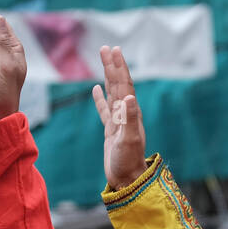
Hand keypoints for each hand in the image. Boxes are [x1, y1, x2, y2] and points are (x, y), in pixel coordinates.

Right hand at [91, 46, 146, 189]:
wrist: (127, 180)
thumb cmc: (129, 162)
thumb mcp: (129, 140)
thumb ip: (129, 119)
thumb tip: (129, 98)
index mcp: (130, 113)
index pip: (124, 85)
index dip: (119, 67)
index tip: (113, 50)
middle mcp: (126, 114)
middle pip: (118, 84)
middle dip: (112, 66)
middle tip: (106, 48)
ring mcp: (119, 121)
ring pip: (112, 93)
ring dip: (108, 77)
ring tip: (104, 60)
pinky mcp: (112, 131)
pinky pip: (105, 110)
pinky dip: (100, 98)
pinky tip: (97, 89)